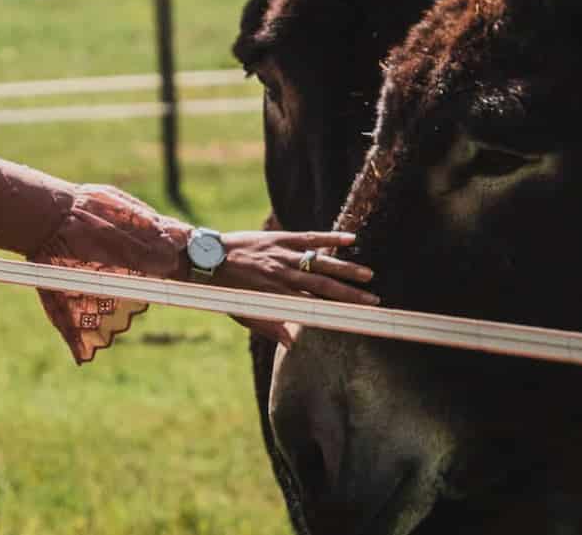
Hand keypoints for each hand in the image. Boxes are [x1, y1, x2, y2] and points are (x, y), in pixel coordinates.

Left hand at [208, 230, 378, 348]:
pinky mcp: (281, 238)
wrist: (207, 258)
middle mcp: (283, 275)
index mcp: (276, 295)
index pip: (314, 306)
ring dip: (346, 269)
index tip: (357, 318)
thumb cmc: (226, 291)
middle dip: (350, 294)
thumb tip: (293, 343)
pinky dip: (331, 238)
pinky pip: (310, 238)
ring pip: (321, 262)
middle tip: (374, 299)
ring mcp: (283, 254)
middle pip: (324, 286)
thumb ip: (270, 327)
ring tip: (368, 274)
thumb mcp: (245, 314)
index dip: (336, 312)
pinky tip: (351, 239)